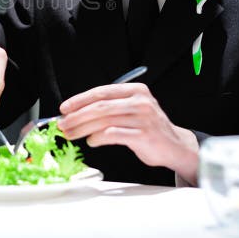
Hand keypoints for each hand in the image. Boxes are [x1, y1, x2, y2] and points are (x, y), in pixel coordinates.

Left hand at [58, 82, 198, 183]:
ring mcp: (144, 118)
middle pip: (100, 106)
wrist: (175, 147)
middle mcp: (141, 101)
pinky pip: (114, 135)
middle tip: (62, 124)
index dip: (80, 100)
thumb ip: (109, 108)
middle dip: (77, 116)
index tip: (64, 108)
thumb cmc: (147, 128)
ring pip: (104, 120)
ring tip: (71, 134)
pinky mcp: (144, 135)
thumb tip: (75, 113)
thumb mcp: (131, 110)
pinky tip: (91, 141)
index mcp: (135, 90)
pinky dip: (98, 138)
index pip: (101, 91)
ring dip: (82, 128)